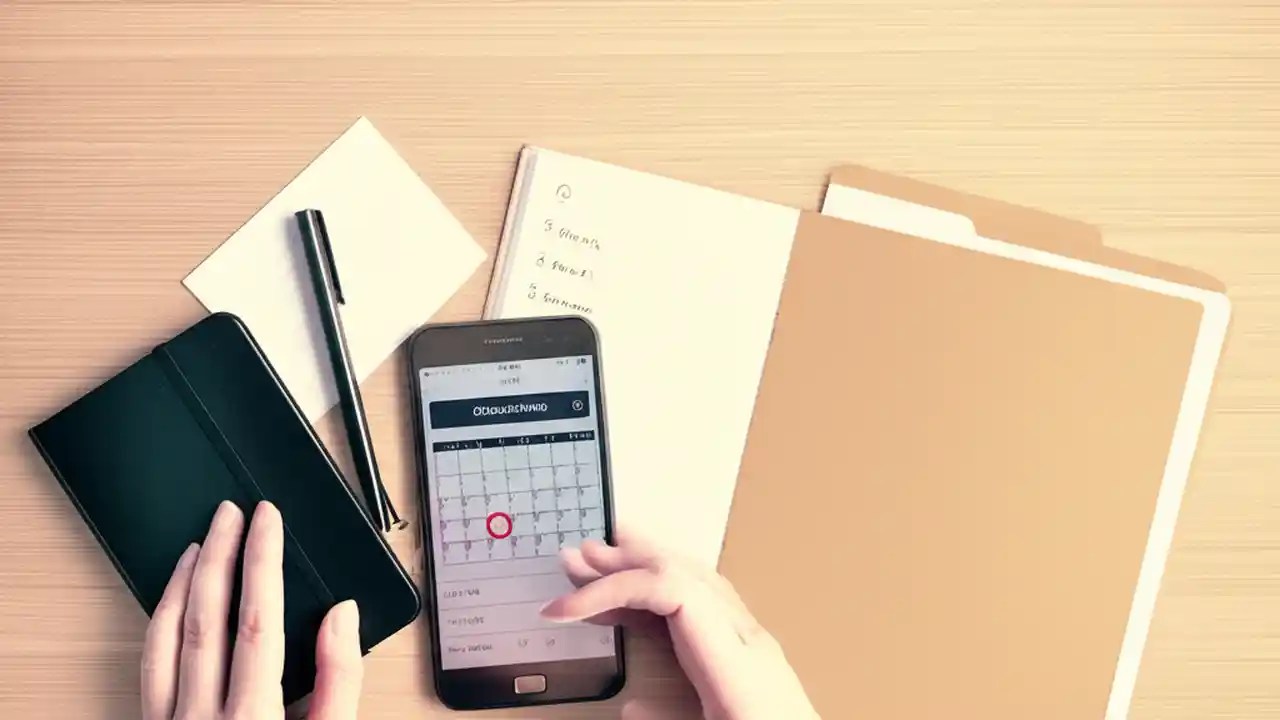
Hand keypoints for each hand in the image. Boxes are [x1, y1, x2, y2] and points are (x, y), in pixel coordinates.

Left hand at [141, 501, 363, 719]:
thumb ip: (339, 680)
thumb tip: (342, 616)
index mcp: (254, 716)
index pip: (258, 619)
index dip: (262, 560)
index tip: (266, 520)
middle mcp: (203, 716)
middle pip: (207, 618)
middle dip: (220, 555)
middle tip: (228, 513)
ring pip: (169, 638)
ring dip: (183, 584)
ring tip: (199, 545)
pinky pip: (150, 665)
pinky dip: (162, 623)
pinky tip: (173, 602)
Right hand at [541, 531, 819, 719]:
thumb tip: (628, 707)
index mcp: (738, 665)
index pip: (673, 592)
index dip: (615, 588)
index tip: (566, 608)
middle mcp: (750, 643)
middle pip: (684, 575)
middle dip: (624, 562)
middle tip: (576, 560)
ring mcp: (755, 645)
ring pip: (697, 582)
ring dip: (646, 567)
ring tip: (605, 557)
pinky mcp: (752, 657)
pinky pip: (706, 605)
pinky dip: (666, 592)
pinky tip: (641, 601)